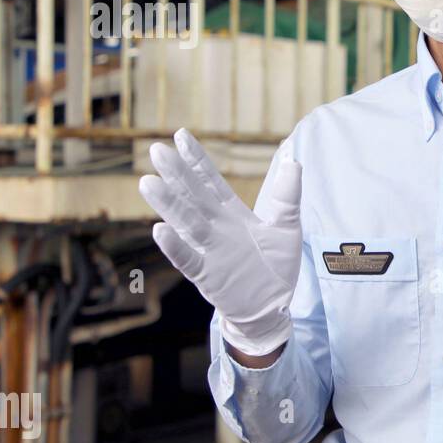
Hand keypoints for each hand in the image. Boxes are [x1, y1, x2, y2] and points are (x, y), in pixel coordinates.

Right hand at [139, 128, 302, 356]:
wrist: (272, 307)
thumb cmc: (275, 267)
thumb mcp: (286, 227)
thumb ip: (287, 196)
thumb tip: (294, 161)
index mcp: (231, 214)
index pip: (210, 181)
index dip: (196, 159)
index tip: (180, 135)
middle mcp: (215, 228)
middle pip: (192, 196)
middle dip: (176, 174)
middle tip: (157, 149)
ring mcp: (209, 251)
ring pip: (185, 223)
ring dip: (168, 204)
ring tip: (148, 182)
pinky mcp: (208, 276)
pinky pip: (188, 259)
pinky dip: (175, 246)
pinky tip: (159, 230)